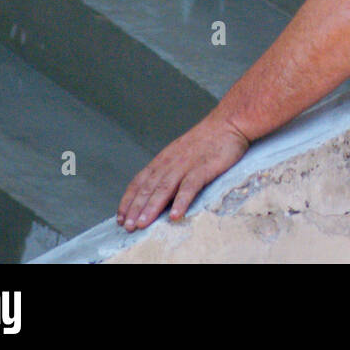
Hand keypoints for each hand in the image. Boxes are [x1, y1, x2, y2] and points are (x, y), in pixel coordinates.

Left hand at [117, 113, 249, 231]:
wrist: (229, 122)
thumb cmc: (208, 139)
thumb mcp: (182, 152)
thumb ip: (170, 169)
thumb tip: (158, 191)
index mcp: (164, 159)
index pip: (140, 181)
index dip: (129, 200)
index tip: (120, 217)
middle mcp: (170, 162)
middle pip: (148, 187)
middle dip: (135, 208)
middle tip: (127, 227)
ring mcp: (186, 165)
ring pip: (164, 188)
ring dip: (151, 207)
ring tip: (142, 224)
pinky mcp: (204, 167)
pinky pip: (190, 187)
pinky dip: (181, 201)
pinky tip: (175, 216)